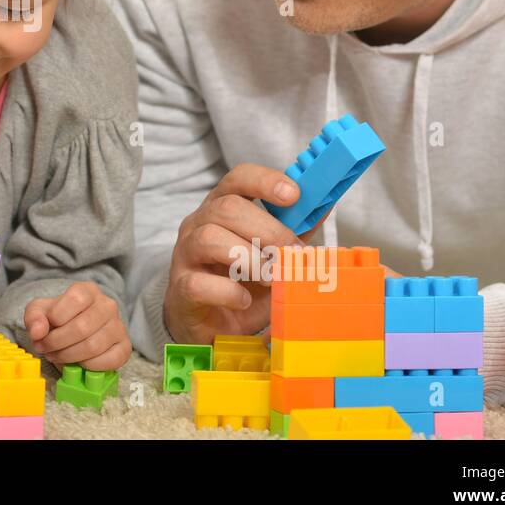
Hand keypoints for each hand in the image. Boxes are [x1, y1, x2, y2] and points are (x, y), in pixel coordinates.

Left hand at [24, 282, 129, 370]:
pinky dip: (89, 366)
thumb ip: (34, 317)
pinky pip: (110, 360)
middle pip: (82, 327)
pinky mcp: (125, 347)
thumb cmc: (58, 318)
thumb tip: (38, 332)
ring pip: (93, 346)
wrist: (74, 329)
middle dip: (57, 343)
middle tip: (46, 349)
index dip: (55, 318)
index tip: (43, 330)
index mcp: (88, 290)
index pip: (75, 300)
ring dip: (69, 356)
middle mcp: (108, 305)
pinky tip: (77, 363)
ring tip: (57, 356)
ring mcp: (119, 326)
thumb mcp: (39, 312)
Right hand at [163, 164, 303, 345]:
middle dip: (269, 230)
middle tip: (293, 254)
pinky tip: (243, 301)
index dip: (265, 181)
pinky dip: (229, 292)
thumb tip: (323, 207)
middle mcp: (198, 224)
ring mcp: (185, 255)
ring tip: (269, 278)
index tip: (294, 195)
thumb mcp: (272, 255)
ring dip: (249, 259)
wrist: (213, 325)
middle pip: (227, 207)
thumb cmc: (243, 283)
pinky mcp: (181, 288)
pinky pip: (200, 283)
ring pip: (209, 238)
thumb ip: (293, 231)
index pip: (238, 179)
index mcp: (221, 208)